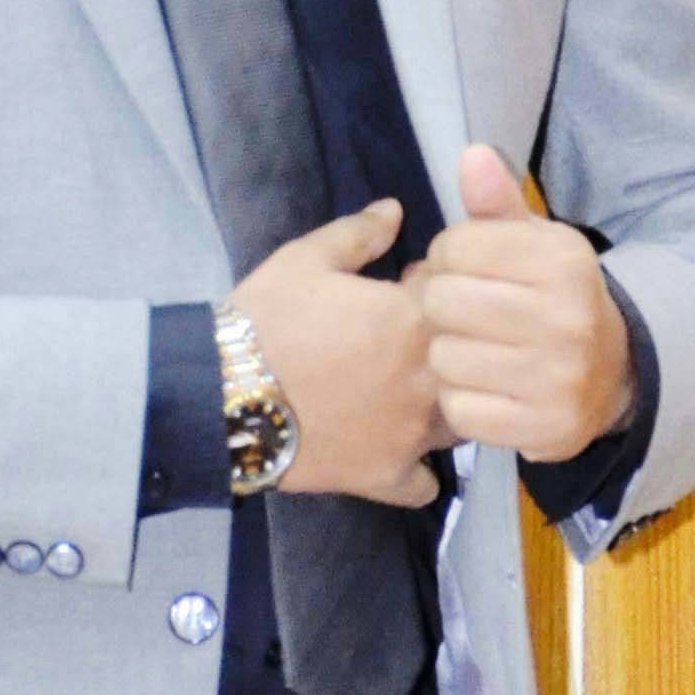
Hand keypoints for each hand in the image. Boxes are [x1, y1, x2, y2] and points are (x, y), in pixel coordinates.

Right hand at [231, 198, 441, 505]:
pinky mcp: (386, 476)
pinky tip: (397, 457)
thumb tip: (396, 209)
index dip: (434, 287)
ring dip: (446, 408)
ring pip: (463, 422)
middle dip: (449, 349)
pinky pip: (424, 485)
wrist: (220, 396)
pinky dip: (415, 473)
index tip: (406, 287)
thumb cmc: (264, 320)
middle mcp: (429, 378)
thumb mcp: (305, 260)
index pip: (461, 295)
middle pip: (473, 363)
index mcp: (416, 319)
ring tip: (407, 399)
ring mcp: (412, 433)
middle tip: (403, 345)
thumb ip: (358, 233)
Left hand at [413, 143, 634, 457]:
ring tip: (471, 350)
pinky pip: (459, 410)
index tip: (463, 271)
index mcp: (562, 260)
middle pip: (441, 303)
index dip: (445, 258)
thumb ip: (498, 203)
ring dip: (447, 356)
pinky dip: (461, 401)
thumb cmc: (555, 297)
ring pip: (443, 360)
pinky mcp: (544, 428)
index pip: (454, 247)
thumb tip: (472, 155)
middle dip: (439, 307)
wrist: (614, 371)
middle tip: (459, 315)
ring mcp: (557, 378)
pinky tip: (483, 388)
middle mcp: (565, 317)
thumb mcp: (535, 243)